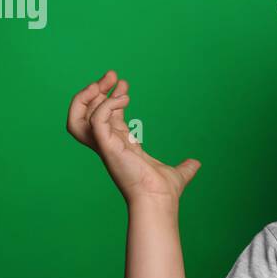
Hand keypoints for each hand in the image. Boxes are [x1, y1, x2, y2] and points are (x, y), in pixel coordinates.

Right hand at [65, 69, 201, 205]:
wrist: (160, 201)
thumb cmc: (164, 192)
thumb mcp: (177, 174)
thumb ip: (184, 167)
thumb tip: (196, 164)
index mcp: (120, 147)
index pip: (105, 117)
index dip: (110, 98)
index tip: (123, 82)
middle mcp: (108, 145)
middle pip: (85, 113)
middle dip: (93, 92)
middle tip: (111, 75)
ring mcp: (106, 146)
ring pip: (79, 116)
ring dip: (91, 94)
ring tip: (112, 80)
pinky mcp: (108, 147)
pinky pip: (97, 120)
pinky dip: (107, 105)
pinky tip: (125, 97)